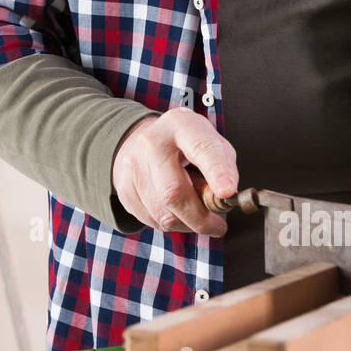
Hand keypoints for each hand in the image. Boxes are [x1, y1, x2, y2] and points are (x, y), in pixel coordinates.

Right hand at [111, 107, 238, 235]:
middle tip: (218, 225)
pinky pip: (152, 221)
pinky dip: (171, 223)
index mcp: (181, 125)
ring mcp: (133, 166)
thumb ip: (222, 166)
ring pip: (164, 213)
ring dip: (187, 223)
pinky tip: (174, 209)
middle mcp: (152, 142)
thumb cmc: (185, 145)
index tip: (227, 192)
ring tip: (194, 211)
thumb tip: (223, 199)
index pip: (201, 148)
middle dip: (200, 217)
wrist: (141, 141)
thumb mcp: (209, 141)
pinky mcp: (124, 189)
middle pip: (174, 191)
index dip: (216, 171)